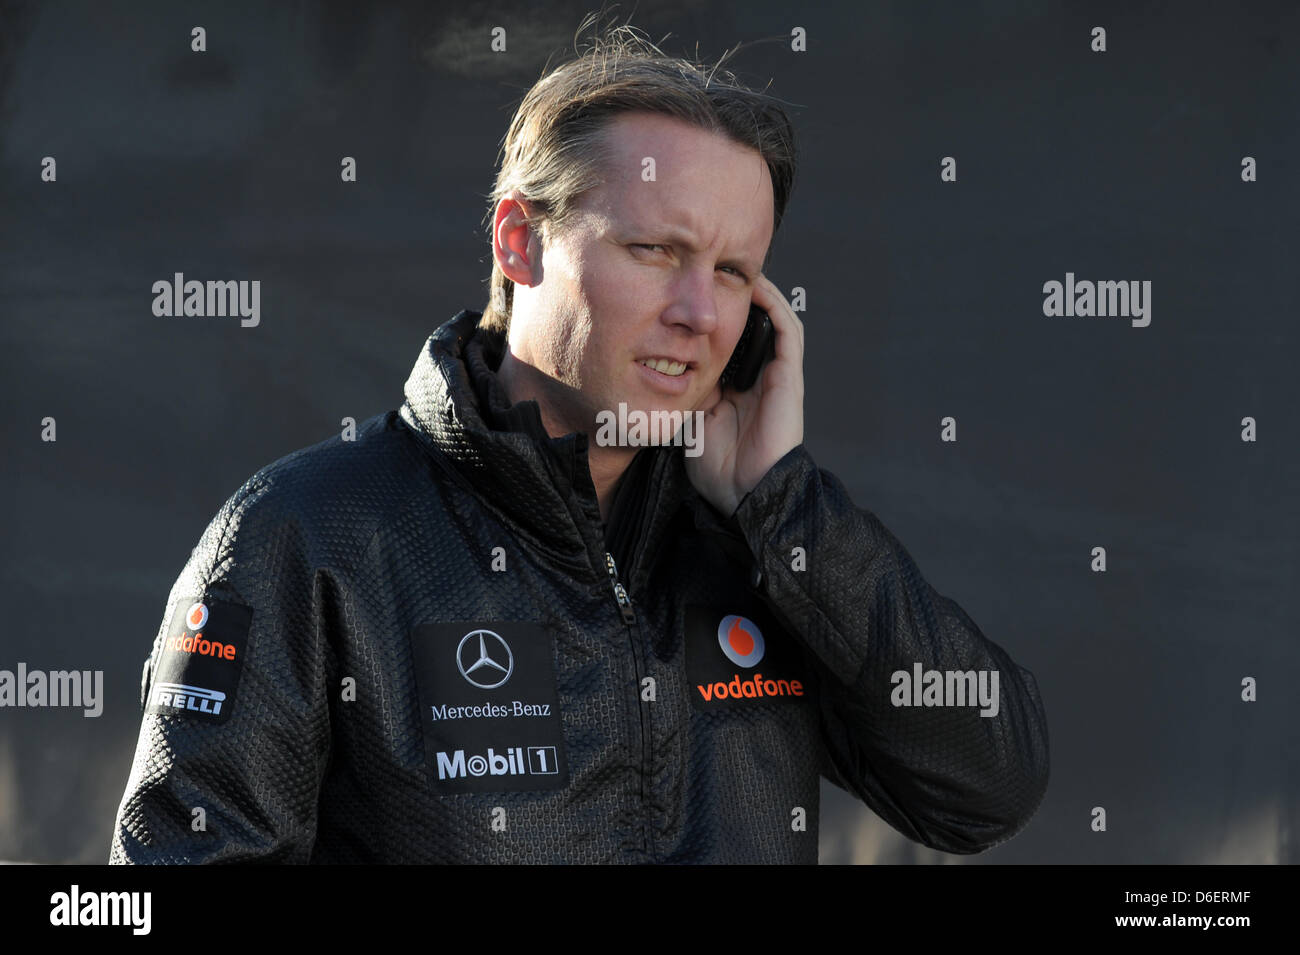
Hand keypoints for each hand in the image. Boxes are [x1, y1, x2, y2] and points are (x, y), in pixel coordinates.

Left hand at [685, 274, 804, 515]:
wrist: (745, 493)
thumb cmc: (718, 468)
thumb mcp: (691, 419)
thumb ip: (688, 389)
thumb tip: (672, 361)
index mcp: (738, 390)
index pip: (728, 344)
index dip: (716, 320)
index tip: (694, 297)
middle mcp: (760, 379)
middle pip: (753, 327)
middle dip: (739, 300)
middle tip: (717, 274)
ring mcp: (777, 377)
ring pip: (774, 322)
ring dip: (761, 295)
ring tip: (740, 271)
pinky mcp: (789, 377)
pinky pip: (788, 332)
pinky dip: (775, 307)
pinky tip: (758, 288)